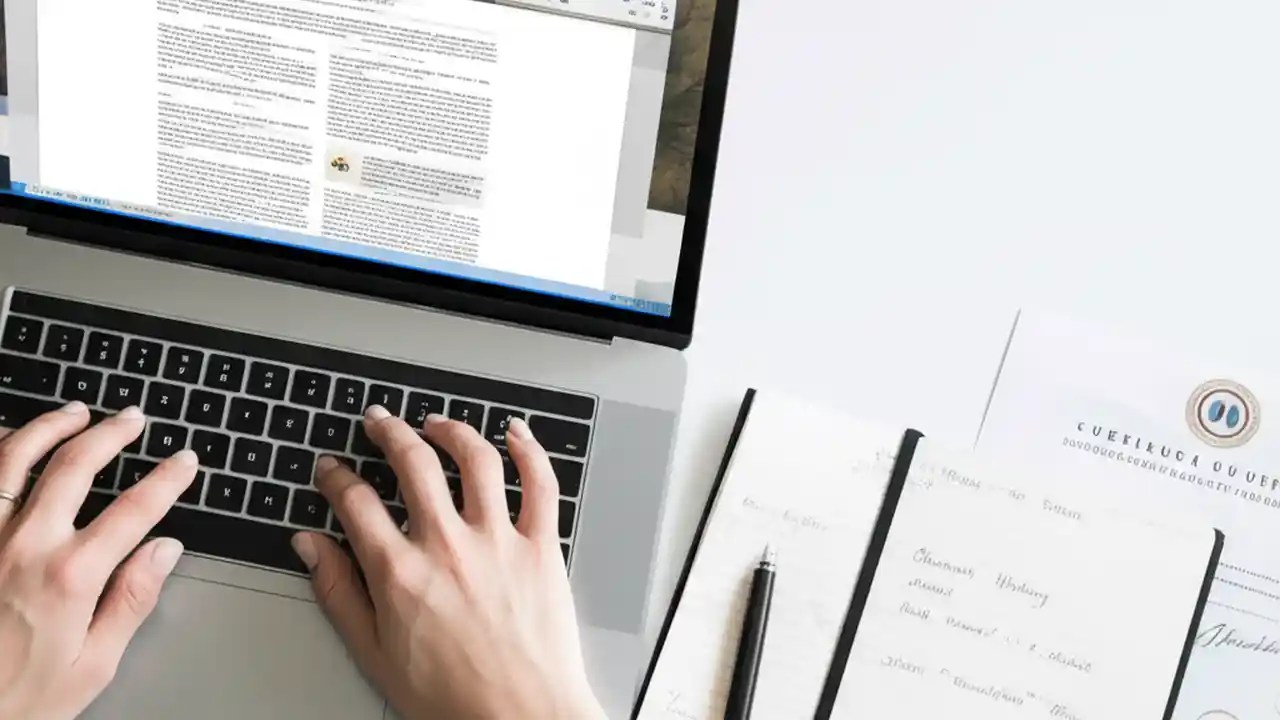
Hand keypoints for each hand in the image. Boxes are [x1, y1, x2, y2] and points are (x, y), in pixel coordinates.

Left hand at [0, 402, 194, 719]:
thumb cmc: (16, 701)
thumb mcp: (93, 665)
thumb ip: (131, 601)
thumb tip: (164, 552)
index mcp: (69, 578)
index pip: (134, 509)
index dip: (166, 479)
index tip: (183, 463)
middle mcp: (23, 548)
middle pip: (74, 466)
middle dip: (112, 433)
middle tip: (132, 419)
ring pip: (14, 458)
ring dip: (50, 426)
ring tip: (76, 413)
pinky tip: (12, 441)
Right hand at [292, 408, 603, 719]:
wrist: (520, 718)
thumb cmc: (452, 697)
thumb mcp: (373, 653)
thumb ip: (338, 592)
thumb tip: (309, 547)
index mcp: (400, 572)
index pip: (355, 502)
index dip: (336, 476)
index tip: (331, 468)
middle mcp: (448, 545)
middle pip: (413, 463)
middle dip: (389, 433)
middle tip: (379, 422)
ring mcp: (499, 540)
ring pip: (475, 460)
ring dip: (452, 430)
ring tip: (436, 422)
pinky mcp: (541, 547)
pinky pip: (540, 484)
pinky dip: (529, 450)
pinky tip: (515, 433)